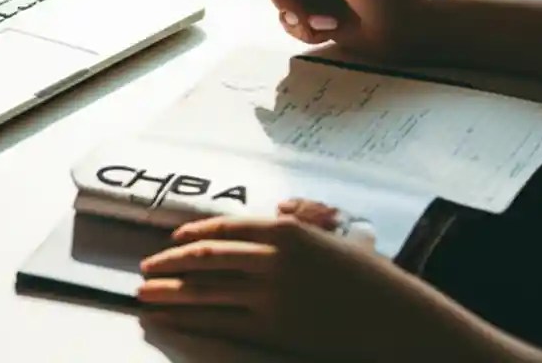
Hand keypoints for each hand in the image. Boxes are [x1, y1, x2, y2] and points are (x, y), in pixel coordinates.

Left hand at [138, 215, 477, 361]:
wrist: (397, 319)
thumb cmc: (371, 280)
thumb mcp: (334, 240)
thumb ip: (300, 227)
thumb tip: (276, 213)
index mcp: (288, 229)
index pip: (225, 227)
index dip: (192, 233)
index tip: (172, 239)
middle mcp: (273, 257)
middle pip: (206, 256)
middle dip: (169, 262)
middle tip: (146, 266)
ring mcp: (270, 293)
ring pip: (204, 288)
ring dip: (168, 290)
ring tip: (144, 292)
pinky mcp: (273, 327)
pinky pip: (219, 319)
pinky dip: (187, 316)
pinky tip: (168, 317)